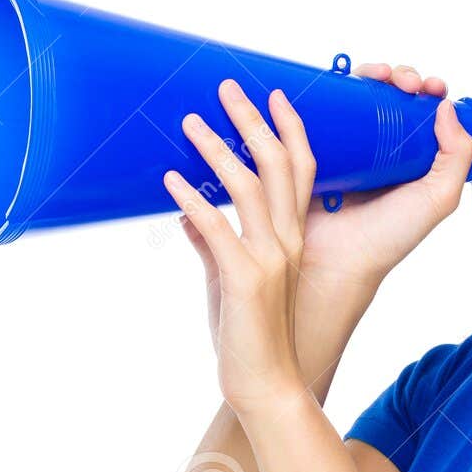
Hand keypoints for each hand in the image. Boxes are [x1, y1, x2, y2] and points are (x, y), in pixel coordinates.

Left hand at [164, 78, 314, 415]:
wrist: (265, 384)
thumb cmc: (247, 336)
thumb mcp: (228, 280)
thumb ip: (211, 243)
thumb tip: (187, 211)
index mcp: (291, 239)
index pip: (301, 171)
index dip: (289, 129)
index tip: (272, 93)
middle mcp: (287, 242)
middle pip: (279, 165)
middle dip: (252, 121)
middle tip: (226, 87)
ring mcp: (270, 259)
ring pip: (250, 188)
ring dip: (217, 151)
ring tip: (190, 123)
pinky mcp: (246, 279)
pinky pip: (217, 228)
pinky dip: (193, 200)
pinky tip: (170, 181)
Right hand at [298, 62, 471, 293]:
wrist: (335, 259)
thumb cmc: (388, 238)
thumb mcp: (438, 199)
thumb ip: (457, 157)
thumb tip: (447, 105)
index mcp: (413, 160)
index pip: (424, 112)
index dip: (429, 91)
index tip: (430, 87)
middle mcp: (382, 150)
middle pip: (391, 97)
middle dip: (401, 77)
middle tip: (402, 83)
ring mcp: (348, 146)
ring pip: (359, 97)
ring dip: (369, 75)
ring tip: (374, 75)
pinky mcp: (315, 146)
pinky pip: (324, 109)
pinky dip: (331, 88)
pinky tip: (339, 78)